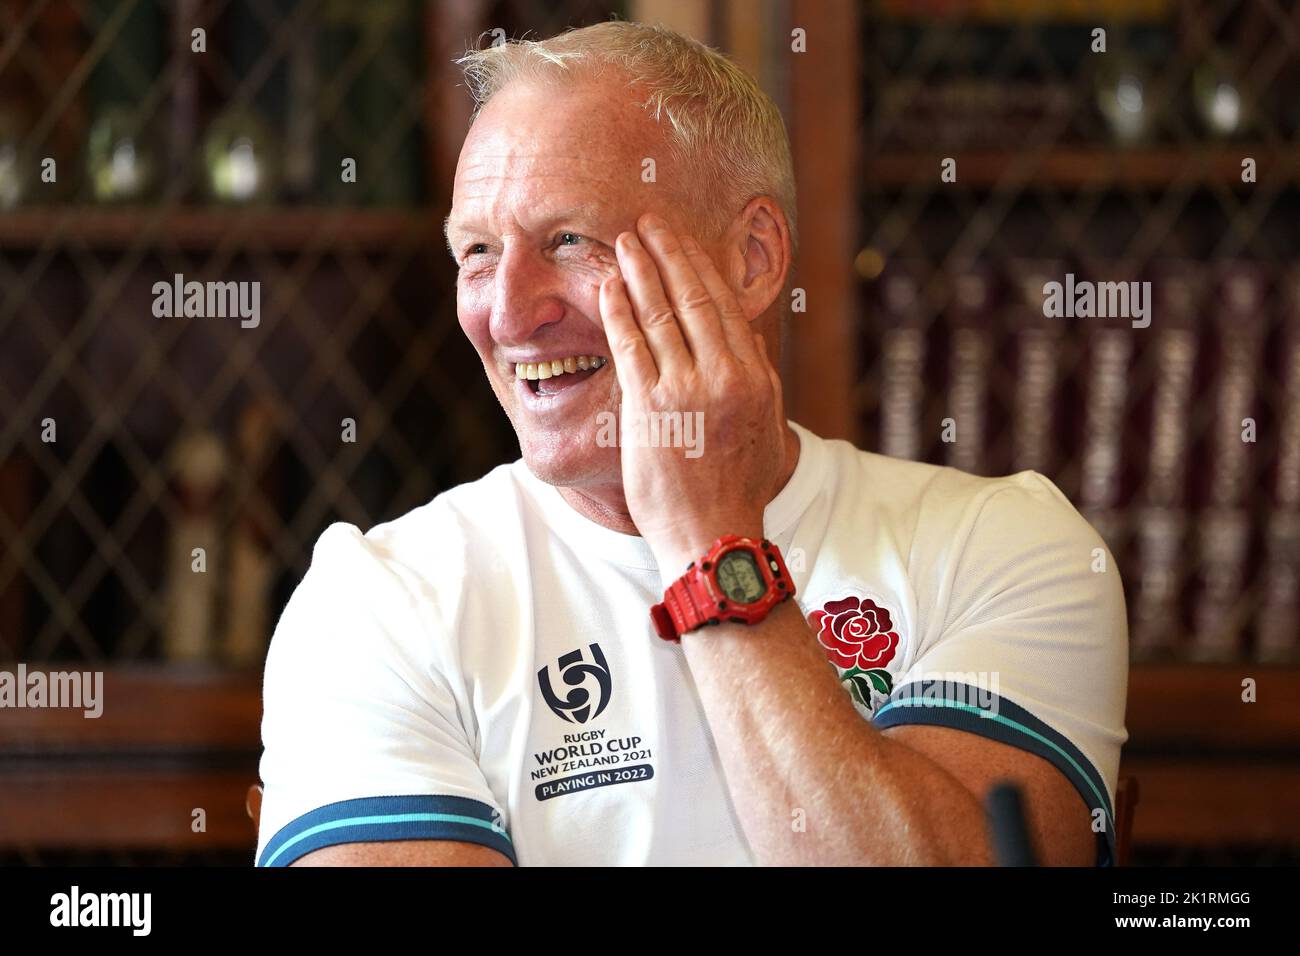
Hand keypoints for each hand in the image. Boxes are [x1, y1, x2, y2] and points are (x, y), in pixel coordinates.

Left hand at [599, 213, 787, 575]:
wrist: (712, 535)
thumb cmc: (736, 488)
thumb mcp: (763, 428)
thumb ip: (758, 378)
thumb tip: (748, 336)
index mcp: (753, 377)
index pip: (723, 306)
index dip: (699, 265)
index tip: (681, 241)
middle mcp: (724, 376)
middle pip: (692, 298)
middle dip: (668, 254)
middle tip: (648, 222)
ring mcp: (685, 390)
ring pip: (660, 315)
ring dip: (639, 271)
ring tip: (624, 242)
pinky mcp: (650, 407)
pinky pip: (631, 346)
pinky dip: (619, 311)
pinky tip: (609, 286)